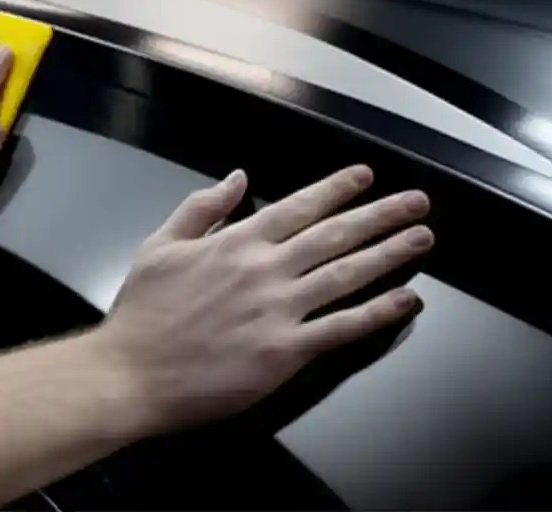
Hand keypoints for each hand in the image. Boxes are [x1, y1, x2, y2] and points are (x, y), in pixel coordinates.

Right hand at [99, 165, 432, 436]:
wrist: (129, 375)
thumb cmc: (142, 314)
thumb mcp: (160, 245)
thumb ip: (202, 207)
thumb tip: (237, 178)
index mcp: (237, 242)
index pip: (301, 206)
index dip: (339, 188)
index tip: (368, 176)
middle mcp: (266, 269)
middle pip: (337, 234)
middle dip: (383, 215)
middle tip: (417, 202)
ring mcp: (278, 310)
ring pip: (348, 275)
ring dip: (391, 254)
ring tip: (422, 239)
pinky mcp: (284, 352)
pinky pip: (342, 327)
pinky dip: (379, 313)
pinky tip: (407, 301)